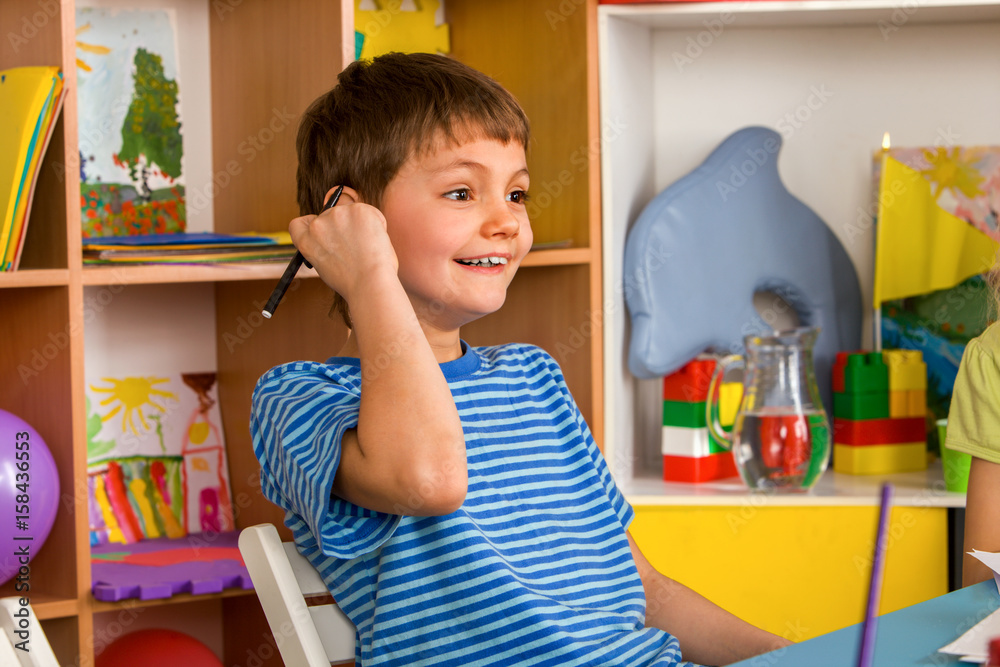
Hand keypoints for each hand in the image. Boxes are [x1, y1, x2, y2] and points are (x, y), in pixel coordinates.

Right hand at [288, 186, 399, 300]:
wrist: (369, 283)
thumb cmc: (353, 283)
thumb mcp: (325, 267)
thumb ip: (324, 248)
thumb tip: (335, 237)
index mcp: (306, 241)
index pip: (299, 224)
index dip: (311, 225)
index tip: (324, 231)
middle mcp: (318, 225)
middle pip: (331, 216)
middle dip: (344, 226)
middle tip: (357, 246)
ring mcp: (337, 214)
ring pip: (351, 213)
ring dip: (361, 225)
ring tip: (367, 247)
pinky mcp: (357, 210)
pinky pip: (370, 212)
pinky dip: (376, 224)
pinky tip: (376, 240)